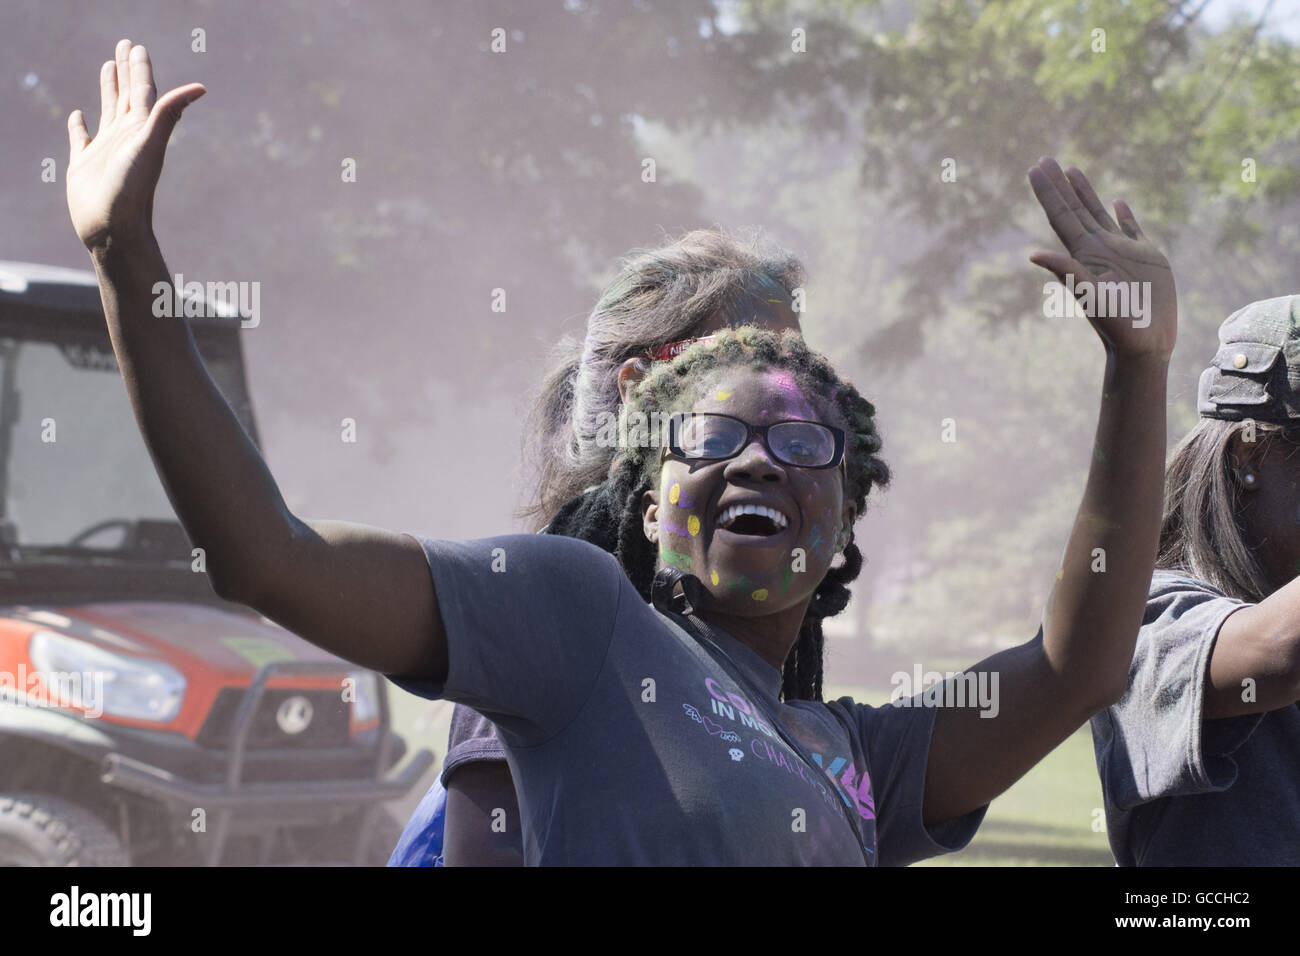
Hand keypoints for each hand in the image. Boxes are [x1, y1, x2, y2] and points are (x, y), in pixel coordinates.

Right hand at [66, 39, 204, 251]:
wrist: (114, 230)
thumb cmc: (131, 189)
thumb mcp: (149, 145)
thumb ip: (169, 114)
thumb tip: (201, 87)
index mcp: (141, 129)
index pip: (144, 90)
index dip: (140, 67)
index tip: (136, 46)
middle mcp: (126, 136)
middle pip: (127, 95)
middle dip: (126, 70)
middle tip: (125, 44)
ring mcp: (106, 150)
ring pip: (108, 111)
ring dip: (108, 89)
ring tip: (108, 67)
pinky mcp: (85, 165)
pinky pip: (82, 139)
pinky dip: (80, 126)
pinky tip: (78, 116)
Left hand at [1028, 157, 1175, 359]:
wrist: (1145, 344)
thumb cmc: (1118, 324)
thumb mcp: (1090, 296)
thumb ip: (1067, 272)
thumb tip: (1033, 254)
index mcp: (1084, 254)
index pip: (1061, 215)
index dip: (1049, 192)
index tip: (1035, 167)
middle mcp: (1099, 249)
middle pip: (1074, 209)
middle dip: (1059, 185)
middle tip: (1044, 159)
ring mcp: (1121, 251)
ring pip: (1099, 214)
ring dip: (1085, 193)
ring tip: (1071, 170)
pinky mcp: (1146, 257)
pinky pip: (1132, 229)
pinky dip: (1124, 215)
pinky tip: (1118, 202)